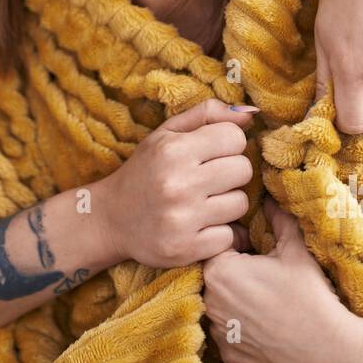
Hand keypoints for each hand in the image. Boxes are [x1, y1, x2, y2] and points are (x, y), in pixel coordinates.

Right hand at [95, 99, 255, 267]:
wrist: (110, 218)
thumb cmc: (145, 170)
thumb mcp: (167, 133)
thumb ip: (208, 114)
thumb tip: (252, 113)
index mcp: (174, 149)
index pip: (235, 138)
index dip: (227, 144)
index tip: (212, 154)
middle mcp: (178, 183)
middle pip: (243, 170)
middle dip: (231, 173)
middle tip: (210, 179)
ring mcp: (181, 219)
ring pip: (240, 204)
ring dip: (227, 204)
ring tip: (203, 203)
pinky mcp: (184, 248)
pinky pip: (229, 237)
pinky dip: (218, 233)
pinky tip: (199, 227)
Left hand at [203, 196, 362, 362]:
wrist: (327, 350)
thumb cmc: (310, 296)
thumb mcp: (295, 249)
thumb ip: (278, 218)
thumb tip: (270, 198)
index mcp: (219, 271)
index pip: (218, 245)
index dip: (238, 243)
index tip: (257, 248)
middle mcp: (209, 302)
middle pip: (216, 276)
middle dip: (235, 270)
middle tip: (264, 273)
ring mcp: (218, 331)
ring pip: (221, 304)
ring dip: (236, 299)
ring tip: (267, 298)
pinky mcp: (228, 354)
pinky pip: (228, 331)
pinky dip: (241, 326)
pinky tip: (265, 322)